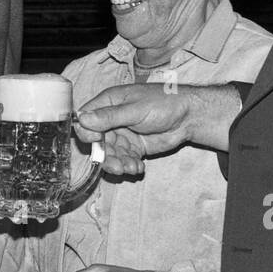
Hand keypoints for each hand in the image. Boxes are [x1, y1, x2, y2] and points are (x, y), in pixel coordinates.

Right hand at [73, 83, 191, 174]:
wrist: (189, 116)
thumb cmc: (163, 103)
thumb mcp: (134, 109)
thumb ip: (109, 116)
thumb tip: (83, 118)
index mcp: (108, 103)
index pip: (86, 119)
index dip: (87, 133)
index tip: (96, 141)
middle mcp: (112, 120)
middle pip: (97, 142)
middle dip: (105, 156)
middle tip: (116, 166)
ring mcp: (123, 135)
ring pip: (111, 154)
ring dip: (117, 164)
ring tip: (131, 168)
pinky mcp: (135, 147)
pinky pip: (125, 160)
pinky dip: (129, 166)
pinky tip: (138, 168)